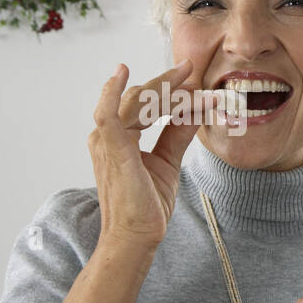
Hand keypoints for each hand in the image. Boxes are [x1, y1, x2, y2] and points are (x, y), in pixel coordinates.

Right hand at [88, 60, 214, 248]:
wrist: (138, 234)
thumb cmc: (147, 203)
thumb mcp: (167, 161)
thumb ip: (177, 134)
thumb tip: (195, 110)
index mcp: (119, 137)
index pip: (144, 105)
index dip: (168, 90)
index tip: (191, 78)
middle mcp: (108, 135)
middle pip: (139, 98)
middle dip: (167, 82)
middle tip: (190, 67)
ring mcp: (107, 141)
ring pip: (135, 103)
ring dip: (165, 90)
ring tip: (189, 79)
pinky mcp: (112, 149)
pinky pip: (108, 115)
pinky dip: (112, 93)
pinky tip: (122, 73)